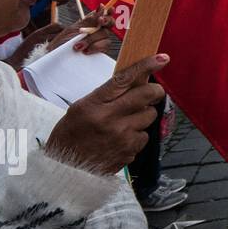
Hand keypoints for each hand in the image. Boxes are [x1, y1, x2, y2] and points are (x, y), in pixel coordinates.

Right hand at [44, 54, 168, 174]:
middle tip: (153, 92)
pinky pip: (144, 136)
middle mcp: (110, 119)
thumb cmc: (70, 136)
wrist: (65, 170)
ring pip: (149, 116)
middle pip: (147, 96)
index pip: (124, 79)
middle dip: (155, 91)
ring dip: (143, 115)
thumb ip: (106, 96)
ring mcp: (122, 137)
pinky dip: (137, 135)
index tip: (162, 58)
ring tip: (126, 121)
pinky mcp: (129, 152)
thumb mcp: (80, 109)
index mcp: (94, 105)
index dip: (146, 66)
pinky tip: (122, 139)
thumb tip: (135, 81)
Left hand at [50, 6, 115, 54]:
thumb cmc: (62, 43)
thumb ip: (89, 20)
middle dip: (106, 20)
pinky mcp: (100, 52)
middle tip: (100, 21)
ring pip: (106, 35)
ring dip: (92, 38)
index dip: (108, 12)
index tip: (105, 8)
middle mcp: (97, 32)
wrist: (57, 58)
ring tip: (78, 46)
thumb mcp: (73, 29)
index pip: (104, 15)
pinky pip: (105, 47)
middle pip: (109, 23)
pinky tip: (86, 51)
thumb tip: (102, 7)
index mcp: (90, 24)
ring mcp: (100, 42)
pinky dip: (95, 47)